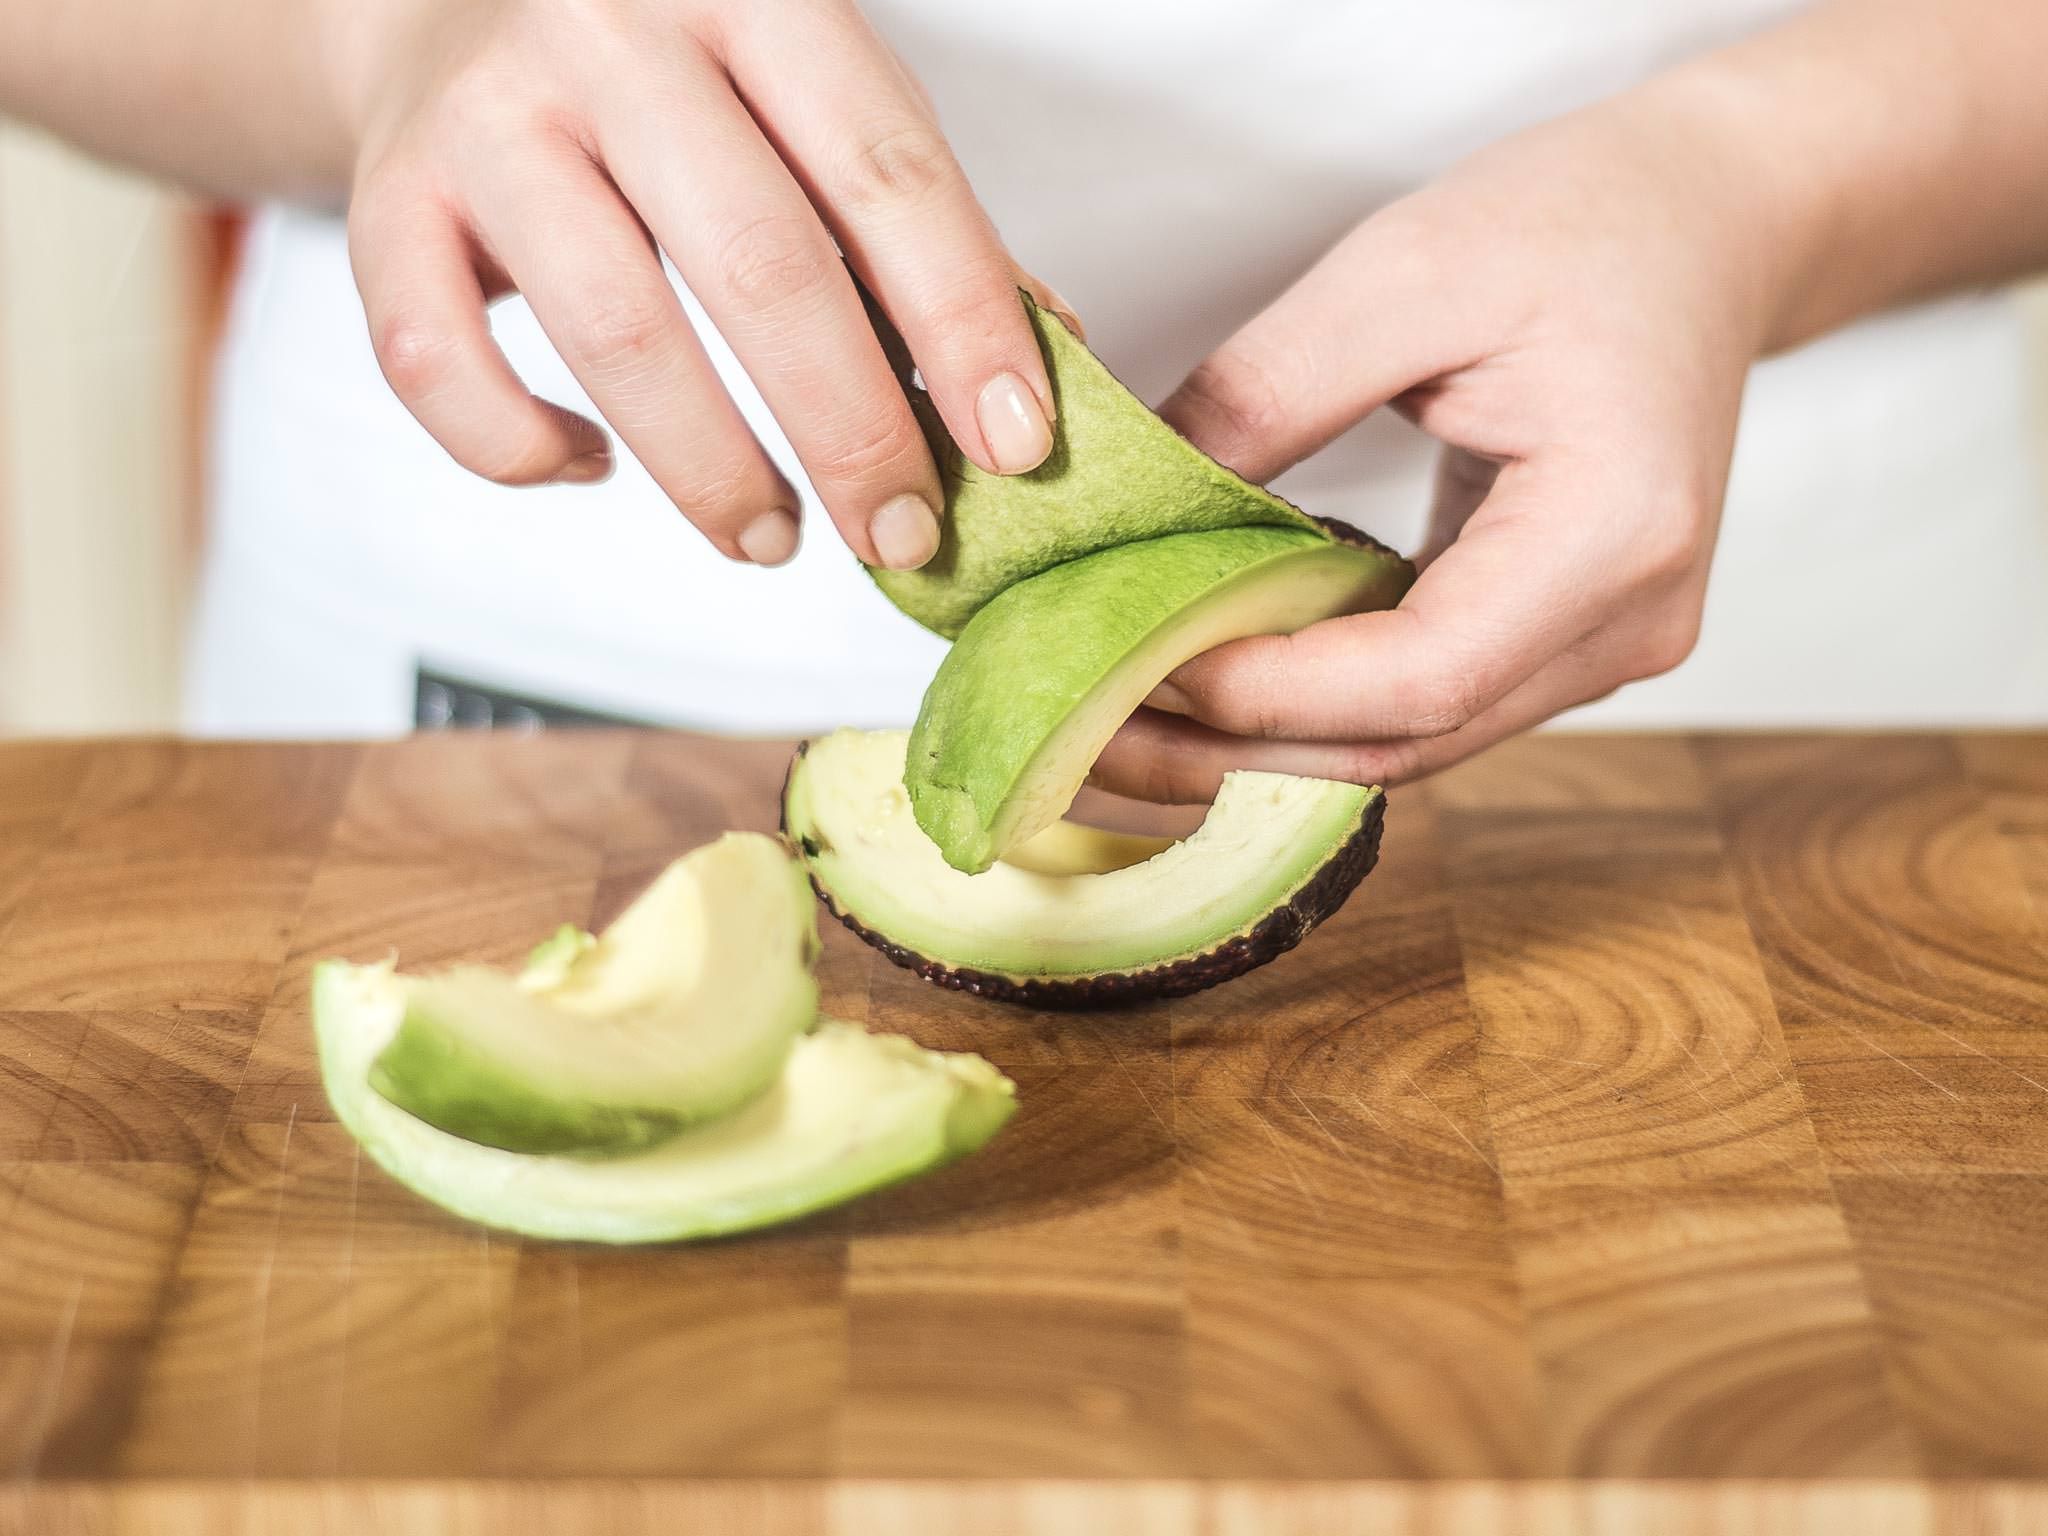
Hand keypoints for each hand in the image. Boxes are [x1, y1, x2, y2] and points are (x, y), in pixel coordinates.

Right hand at [335, 0, 1071, 568]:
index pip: (887, 174)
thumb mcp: (803, 95)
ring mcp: (488, 115)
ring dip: (711, 470)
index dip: (964, 322)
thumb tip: (1044, 362)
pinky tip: (586, 466)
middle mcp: (612, 35)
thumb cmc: (663, 68)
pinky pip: (437, 362)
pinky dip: (520, 448)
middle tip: (902, 532)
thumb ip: (906, 218)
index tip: (1017, 446)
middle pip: (761, 263)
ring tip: (773, 538)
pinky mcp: (389, 198)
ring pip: (613, 327)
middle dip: (852, 429)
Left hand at [1089, 86, 1777, 800]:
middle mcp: (1627, 623)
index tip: (1122, 666)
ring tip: (1120, 713)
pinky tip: (1212, 674)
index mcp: (1613, 533)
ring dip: (1257, 745)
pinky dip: (1309, 703)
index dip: (1257, 694)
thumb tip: (1136, 511)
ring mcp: (1604, 645)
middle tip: (1081, 728)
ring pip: (1406, 745)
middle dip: (1230, 752)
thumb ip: (1269, 394)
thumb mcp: (1406, 272)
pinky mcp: (1565, 639)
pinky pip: (1420, 704)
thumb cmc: (1580, 224)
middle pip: (1404, 744)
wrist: (1700, 222)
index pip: (1414, 679)